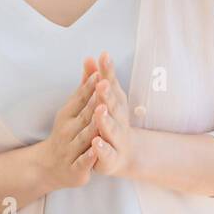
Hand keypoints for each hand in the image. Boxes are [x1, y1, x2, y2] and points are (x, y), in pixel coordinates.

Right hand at [36, 68, 101, 191]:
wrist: (48, 166)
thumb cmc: (67, 132)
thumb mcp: (73, 108)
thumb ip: (84, 86)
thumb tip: (90, 59)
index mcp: (68, 114)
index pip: (81, 98)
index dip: (91, 86)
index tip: (100, 72)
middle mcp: (68, 130)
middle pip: (84, 114)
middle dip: (95, 100)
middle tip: (105, 84)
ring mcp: (70, 149)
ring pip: (85, 136)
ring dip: (93, 124)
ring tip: (103, 110)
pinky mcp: (76, 168)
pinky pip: (84, 161)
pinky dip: (90, 155)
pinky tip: (97, 149)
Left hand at [87, 51, 134, 177]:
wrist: (122, 155)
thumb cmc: (111, 122)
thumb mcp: (106, 100)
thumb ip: (99, 80)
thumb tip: (90, 56)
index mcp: (117, 103)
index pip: (112, 84)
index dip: (107, 72)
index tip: (104, 56)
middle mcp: (119, 119)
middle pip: (114, 105)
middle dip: (107, 94)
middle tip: (102, 83)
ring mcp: (117, 138)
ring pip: (111, 129)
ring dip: (106, 120)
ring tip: (100, 110)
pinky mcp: (111, 158)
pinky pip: (107, 153)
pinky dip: (102, 148)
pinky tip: (96, 142)